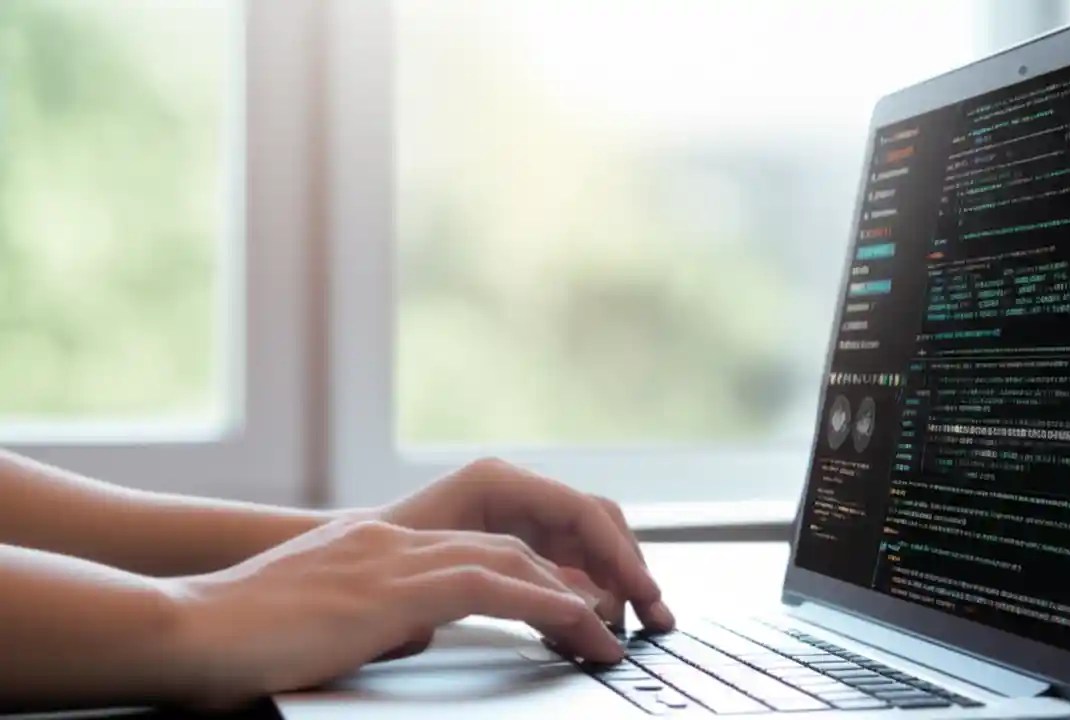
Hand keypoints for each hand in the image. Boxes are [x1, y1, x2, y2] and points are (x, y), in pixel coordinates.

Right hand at [162, 518, 620, 706]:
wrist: (187, 629)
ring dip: (568, 595)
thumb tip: (416, 635)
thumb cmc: (239, 641)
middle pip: (506, 549)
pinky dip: (544, 603)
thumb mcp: (324, 623)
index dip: (531, 577)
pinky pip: (489, 586)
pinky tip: (577, 622)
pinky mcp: (392, 586)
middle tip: (607, 617)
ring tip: (609, 629)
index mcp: (379, 546)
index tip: (568, 605)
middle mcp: (395, 540)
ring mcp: (394, 556)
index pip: (476, 551)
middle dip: (565, 583)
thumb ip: (378, 619)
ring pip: (508, 560)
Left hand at [376, 458, 673, 633]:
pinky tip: (596, 625)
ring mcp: (516, 518)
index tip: (640, 594)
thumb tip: (580, 603)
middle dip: (630, 569)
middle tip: (656, 618)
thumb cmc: (368, 563)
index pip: (581, 511)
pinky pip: (566, 567)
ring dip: (617, 585)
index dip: (618, 554)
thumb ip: (509, 578)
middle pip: (595, 525)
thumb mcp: (435, 567)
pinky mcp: (512, 546)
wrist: (325, 575)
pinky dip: (587, 594)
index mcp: (497, 483)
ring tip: (637, 626)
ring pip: (588, 548)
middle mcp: (514, 493)